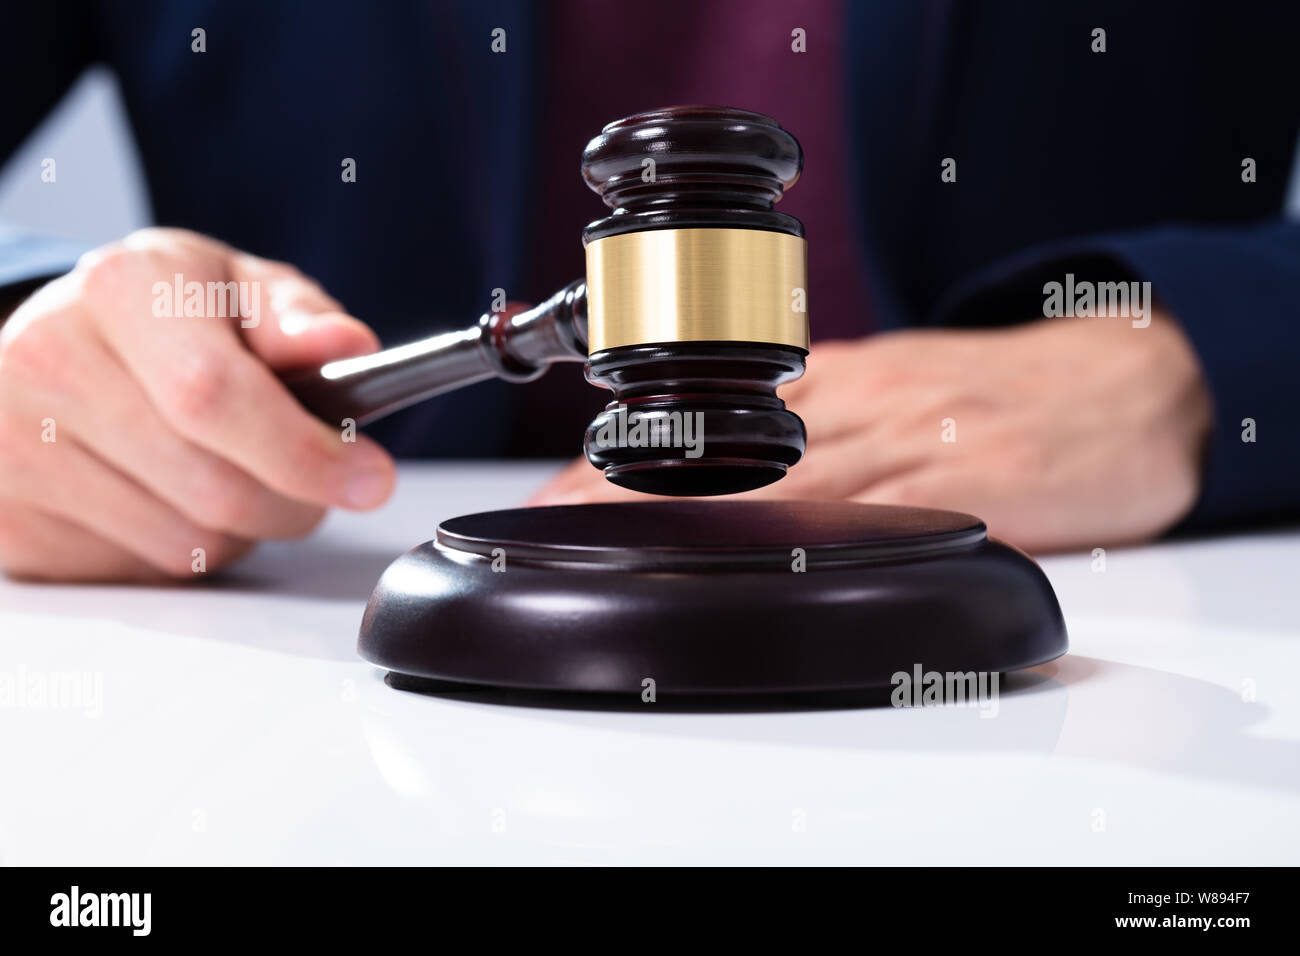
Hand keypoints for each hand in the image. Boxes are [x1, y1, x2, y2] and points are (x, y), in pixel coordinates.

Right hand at [0, 228, 394, 580]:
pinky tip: (169, 496)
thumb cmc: (166, 313)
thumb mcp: (237, 288)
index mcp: (121, 289)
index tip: (369, 479)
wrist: (57, 339)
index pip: (216, 394)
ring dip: (241, 529)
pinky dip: (183, 549)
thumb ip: (299, 318)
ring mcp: (15, 448)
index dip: (304, 451)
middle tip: (313, 478)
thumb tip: (347, 344)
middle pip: (213, 487)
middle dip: (293, 501)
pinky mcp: (10, 524)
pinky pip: (142, 572)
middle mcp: (49, 361)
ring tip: (226, 470)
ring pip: (186, 544)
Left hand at [529, 312, 1211, 551]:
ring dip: (690, 516)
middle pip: (729, 447)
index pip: (708, 416)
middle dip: (628, 490)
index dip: (624, 458)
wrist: (1129, 380)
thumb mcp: (898, 382)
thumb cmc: (1003, 389)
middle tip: (551, 521)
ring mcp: (917, 441)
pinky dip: (806, 540)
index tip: (557, 492)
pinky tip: (754, 565)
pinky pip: (879, 517)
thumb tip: (728, 464)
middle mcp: (864, 401)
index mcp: (839, 378)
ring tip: (612, 548)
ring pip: (784, 480)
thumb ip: (819, 419)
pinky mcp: (977, 484)